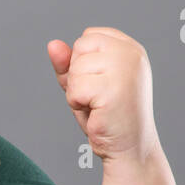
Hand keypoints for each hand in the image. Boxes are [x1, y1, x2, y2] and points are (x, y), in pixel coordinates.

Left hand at [46, 27, 160, 163]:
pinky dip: (78, 104)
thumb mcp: (85, 83)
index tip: (102, 82)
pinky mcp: (113, 89)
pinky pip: (75, 89)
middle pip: (80, 47)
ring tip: (99, 106)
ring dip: (77, 92)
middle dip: (79, 75)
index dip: (84, 62)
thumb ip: (69, 63)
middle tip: (98, 97)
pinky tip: (97, 113)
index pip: (88, 36)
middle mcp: (132, 54)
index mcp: (130, 48)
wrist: (129, 148)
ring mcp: (125, 69)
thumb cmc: (107, 116)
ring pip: (76, 69)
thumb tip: (52, 44)